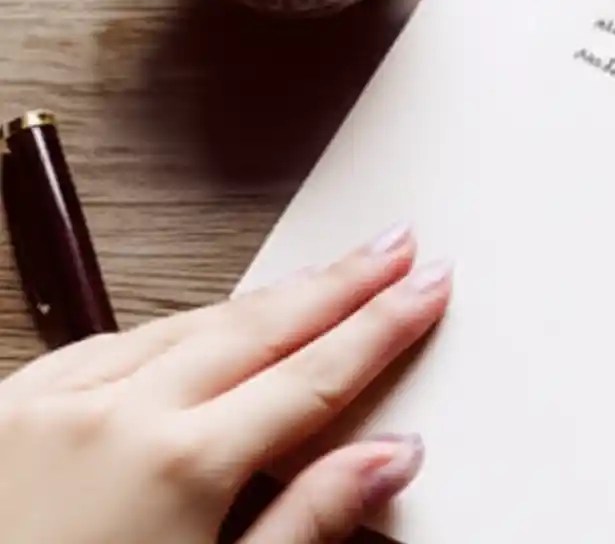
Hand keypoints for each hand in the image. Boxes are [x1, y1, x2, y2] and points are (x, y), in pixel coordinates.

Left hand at [0, 223, 448, 543]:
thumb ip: (309, 518)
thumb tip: (391, 458)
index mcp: (181, 464)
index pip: (316, 373)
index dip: (384, 323)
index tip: (426, 284)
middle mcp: (118, 413)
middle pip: (261, 325)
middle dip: (340, 281)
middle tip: (392, 245)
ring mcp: (55, 401)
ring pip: (186, 322)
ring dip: (263, 297)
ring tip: (321, 275)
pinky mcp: (9, 404)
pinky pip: (107, 341)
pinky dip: (171, 325)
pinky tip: (198, 323)